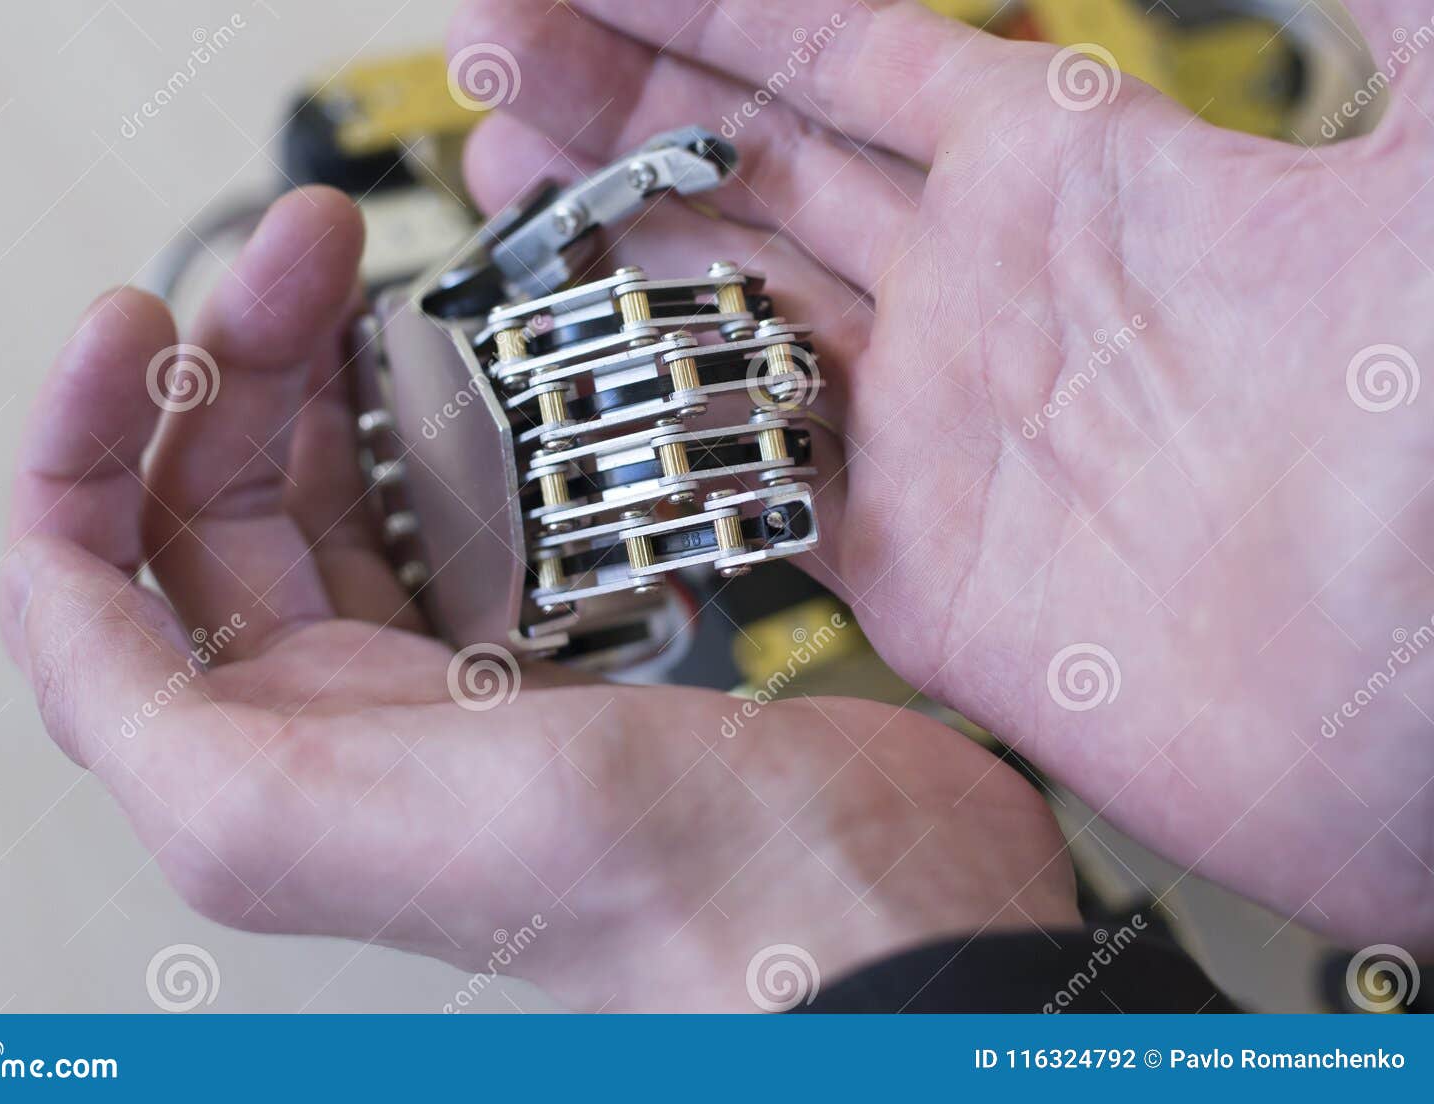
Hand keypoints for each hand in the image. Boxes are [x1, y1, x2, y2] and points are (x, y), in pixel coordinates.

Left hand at [0, 187, 1076, 1010]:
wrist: (826, 889)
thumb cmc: (601, 881)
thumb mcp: (285, 817)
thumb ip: (133, 703)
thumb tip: (42, 582)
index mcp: (246, 764)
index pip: (94, 579)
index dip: (85, 438)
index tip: (141, 322)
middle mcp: (325, 723)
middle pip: (212, 512)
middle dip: (230, 363)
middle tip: (302, 251)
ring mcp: (432, 679)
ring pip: (323, 499)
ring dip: (313, 379)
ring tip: (350, 276)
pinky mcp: (535, 646)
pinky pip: (437, 514)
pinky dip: (420, 432)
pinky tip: (435, 376)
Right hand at [450, 0, 1433, 947]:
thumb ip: (1370, 11)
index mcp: (1075, 168)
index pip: (841, 49)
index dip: (707, 4)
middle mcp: (984, 294)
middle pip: (752, 166)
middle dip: (617, 102)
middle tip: (496, 54)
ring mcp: (937, 435)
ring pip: (723, 309)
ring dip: (606, 243)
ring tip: (496, 172)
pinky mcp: (913, 572)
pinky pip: (749, 476)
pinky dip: (659, 424)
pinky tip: (575, 376)